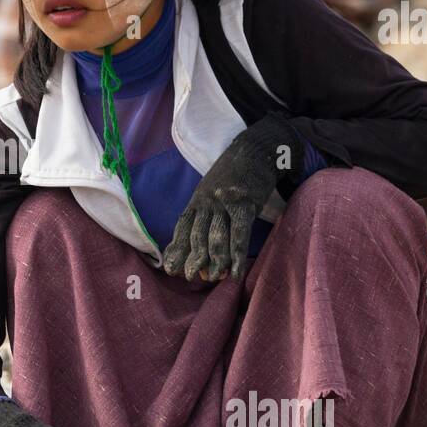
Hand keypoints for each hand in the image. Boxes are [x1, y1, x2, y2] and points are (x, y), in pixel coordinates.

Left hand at [162, 112, 303, 282]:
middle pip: (197, 235)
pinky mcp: (245, 203)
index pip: (183, 227)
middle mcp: (207, 202)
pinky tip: (235, 271)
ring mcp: (225, 202)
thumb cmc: (234, 175)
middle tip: (189, 276)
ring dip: (214, 260)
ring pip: (217, 236)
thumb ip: (204, 212)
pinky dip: (237, 254)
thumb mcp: (211, 190)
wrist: (256, 150)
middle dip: (193, 257)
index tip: (171, 269)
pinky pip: (239, 233)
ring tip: (213, 277)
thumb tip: (197, 242)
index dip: (176, 249)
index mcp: (197, 200)